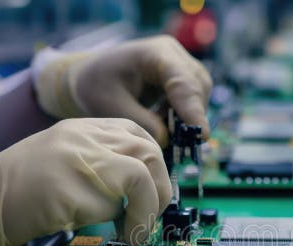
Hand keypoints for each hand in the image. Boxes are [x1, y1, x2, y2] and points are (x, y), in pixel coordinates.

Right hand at [0, 118, 171, 245]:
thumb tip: (147, 189)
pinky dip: (130, 222)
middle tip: (151, 216)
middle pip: (149, 151)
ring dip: (149, 208)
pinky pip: (116, 203)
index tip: (154, 192)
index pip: (139, 133)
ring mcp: (75, 159)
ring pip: (141, 173)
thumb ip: (103, 164)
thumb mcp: (66, 161)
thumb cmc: (21, 189)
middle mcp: (83, 137)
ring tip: (136, 230)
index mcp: (82, 128)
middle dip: (162, 188)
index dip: (155, 165)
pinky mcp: (68, 188)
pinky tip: (120, 235)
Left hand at [33, 35, 211, 145]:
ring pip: (199, 95)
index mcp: (154, 53)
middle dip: (192, 116)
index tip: (201, 135)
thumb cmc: (95, 87)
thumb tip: (167, 140)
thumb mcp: (111, 107)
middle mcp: (173, 55)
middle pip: (197, 87)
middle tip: (181, 144)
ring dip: (188, 118)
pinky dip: (183, 117)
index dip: (193, 109)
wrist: (90, 78)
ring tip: (166, 132)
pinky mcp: (181, 79)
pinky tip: (164, 124)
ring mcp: (180, 65)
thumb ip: (141, 122)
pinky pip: (192, 100)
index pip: (182, 81)